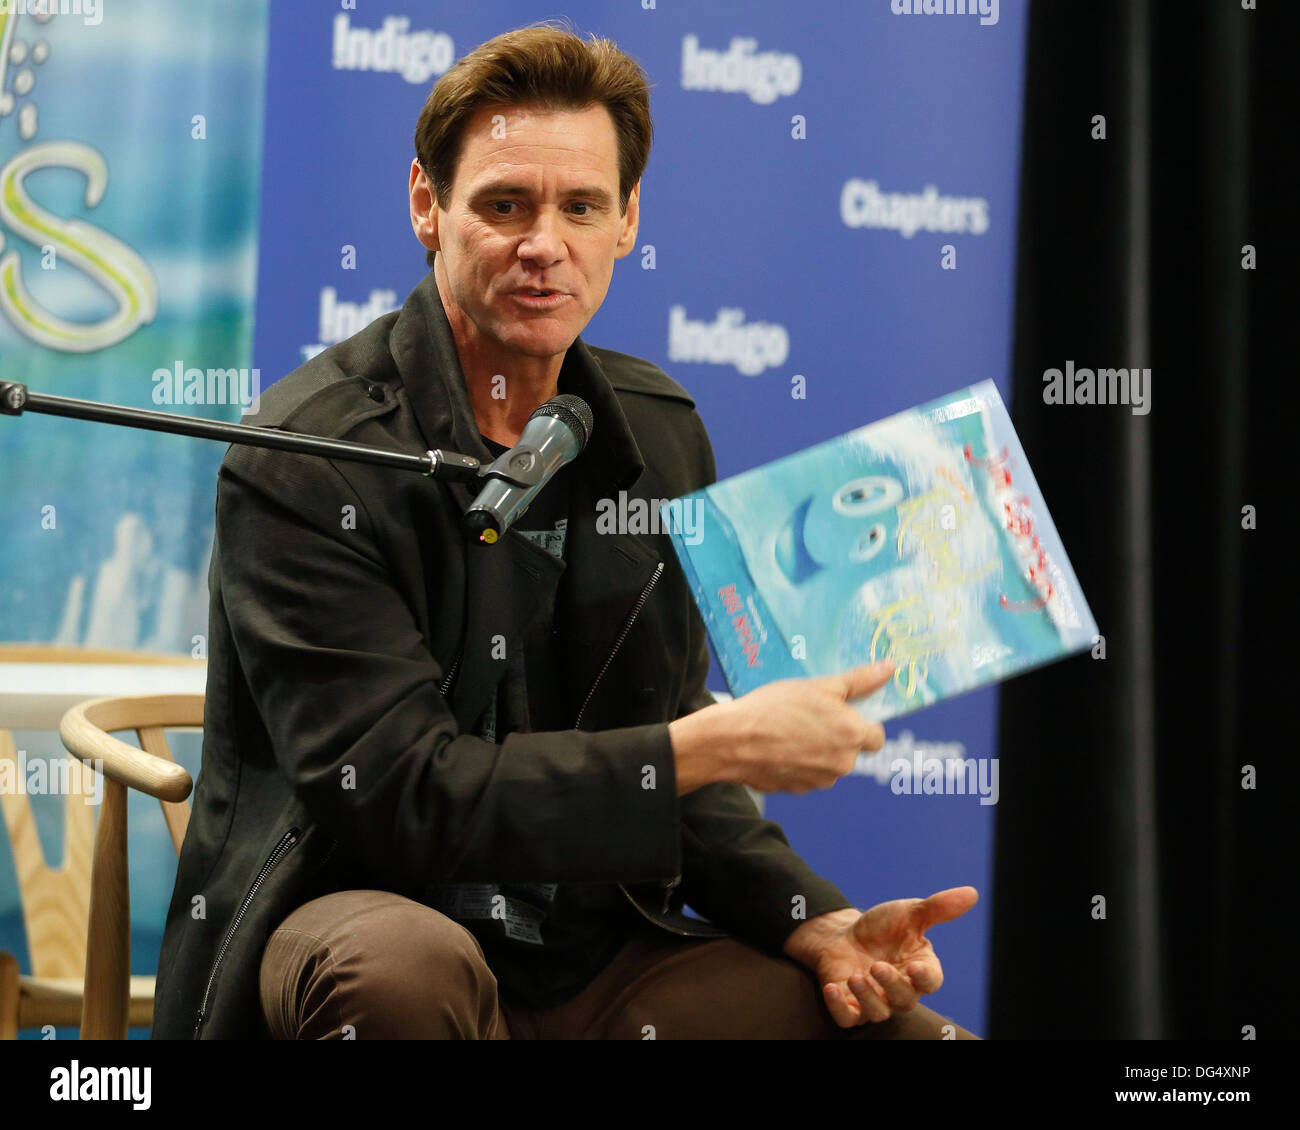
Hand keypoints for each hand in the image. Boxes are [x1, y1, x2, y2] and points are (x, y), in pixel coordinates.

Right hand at [669, 661, 893, 794]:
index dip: (862, 723)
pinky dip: (797, 762)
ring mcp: (819, 781)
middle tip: (809, 715)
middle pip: (850, 749)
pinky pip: (806, 773)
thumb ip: (859, 681)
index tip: (842, 712)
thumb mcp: (818, 686)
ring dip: (815, 749)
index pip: (876, 736)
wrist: (732, 740)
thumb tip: (889, 669)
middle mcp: (842, 764)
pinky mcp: (797, 789)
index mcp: (852, 736)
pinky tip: (778, 745)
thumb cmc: (775, 708)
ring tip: (788, 729)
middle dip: (835, 734)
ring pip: (827, 762)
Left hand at [783, 887, 978, 1026]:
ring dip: (867, 997)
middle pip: (905, 1000)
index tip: (914, 968)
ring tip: (856, 976)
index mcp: (919, 969)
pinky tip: (832, 988)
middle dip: (892, 985)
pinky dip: (839, 1007)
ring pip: (878, 1013)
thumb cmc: (881, 928)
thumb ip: (937, 908)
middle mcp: (900, 990)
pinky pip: (848, 1018)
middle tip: (877, 966)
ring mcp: (875, 1001)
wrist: (842, 935)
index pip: (931, 982)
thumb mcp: (908, 913)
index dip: (925, 978)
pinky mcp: (850, 1007)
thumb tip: (972, 893)